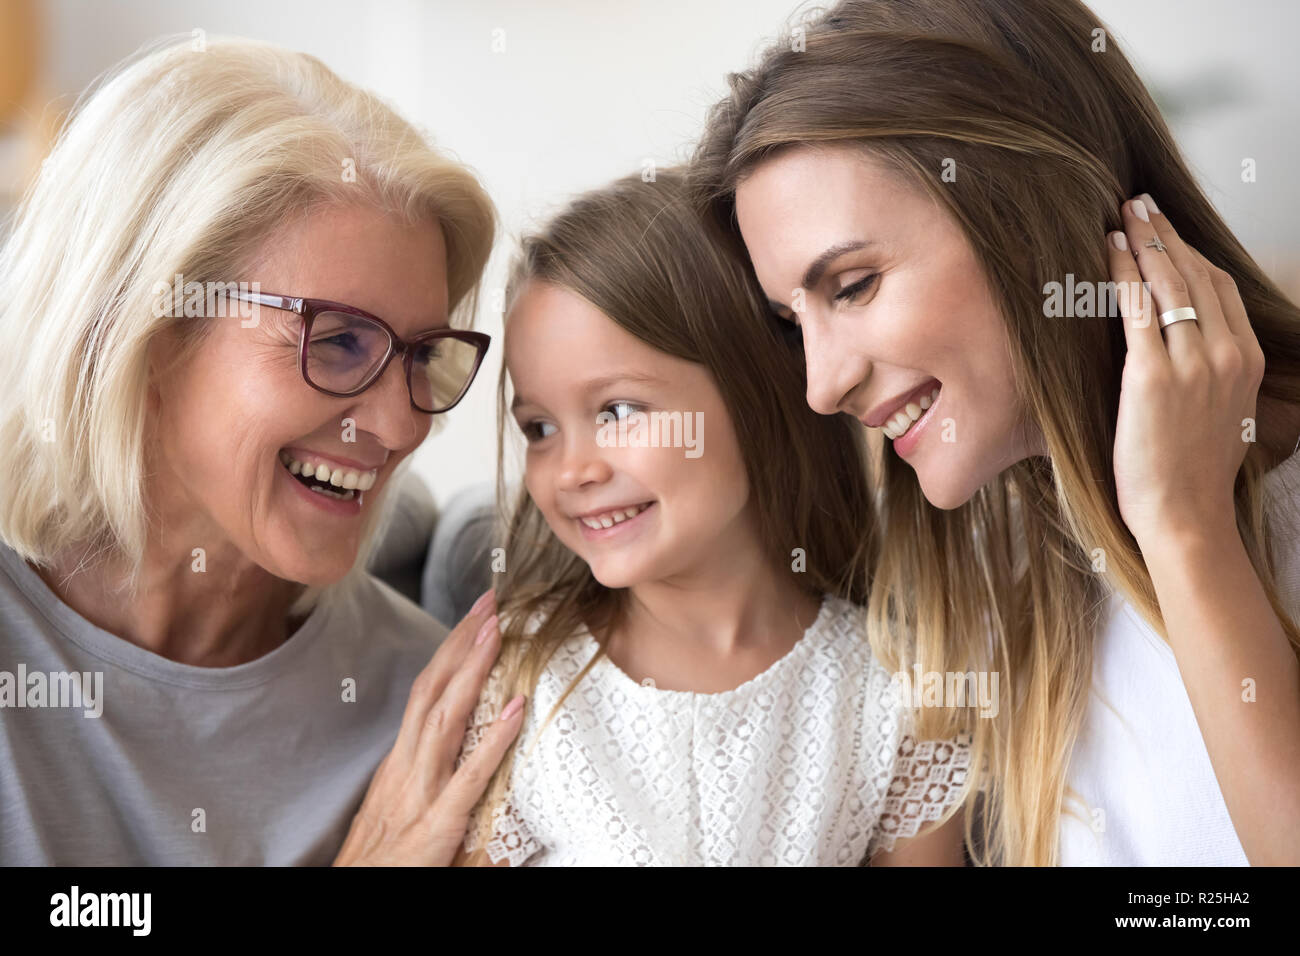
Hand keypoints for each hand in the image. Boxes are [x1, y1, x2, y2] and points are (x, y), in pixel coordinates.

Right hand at [332, 588, 525, 865]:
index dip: (450, 652)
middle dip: (462, 642)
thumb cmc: (378, 863)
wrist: (348, 899)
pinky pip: (469, 776)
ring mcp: (420, 794)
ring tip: (500, 632)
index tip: (475, 617)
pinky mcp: (436, 826)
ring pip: (447, 718)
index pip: (426, 692)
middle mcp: (407, 767)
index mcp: (401, 761)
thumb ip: (426, 778)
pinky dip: (492, 740)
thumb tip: (458, 754)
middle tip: (491, 602)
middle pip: (434, 691)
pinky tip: (514, 709)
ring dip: (474, 671)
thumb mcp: (399, 808)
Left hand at [1106, 192, 1264, 549]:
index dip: (1190, 251)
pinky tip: (1108, 250)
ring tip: (1122, 215)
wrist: (1185, 515)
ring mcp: (1192, 363)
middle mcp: (1227, 354)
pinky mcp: (1152, 376)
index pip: (1220, 287)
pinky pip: (1135, 310)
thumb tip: (1186, 348)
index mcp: (1247, 360)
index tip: (1168, 229)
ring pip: (1167, 284)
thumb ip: (1212, 373)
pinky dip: (1121, 273)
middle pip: (1196, 274)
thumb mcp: (1223, 413)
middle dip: (1166, 233)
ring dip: (1143, 242)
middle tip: (1140, 203)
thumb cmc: (1192, 473)